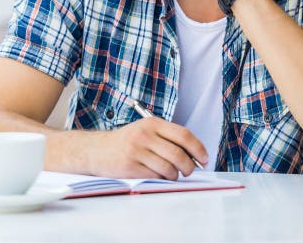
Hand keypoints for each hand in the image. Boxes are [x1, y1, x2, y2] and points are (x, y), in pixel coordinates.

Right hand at [84, 118, 208, 178]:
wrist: (97, 150)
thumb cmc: (127, 142)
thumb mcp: (146, 131)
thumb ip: (168, 139)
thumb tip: (195, 155)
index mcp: (152, 123)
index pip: (184, 135)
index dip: (198, 149)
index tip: (204, 158)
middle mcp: (145, 135)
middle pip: (179, 154)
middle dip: (189, 167)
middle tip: (189, 171)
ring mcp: (137, 151)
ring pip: (169, 169)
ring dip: (175, 175)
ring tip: (171, 174)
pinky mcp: (130, 167)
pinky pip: (156, 177)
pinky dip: (161, 179)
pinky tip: (157, 176)